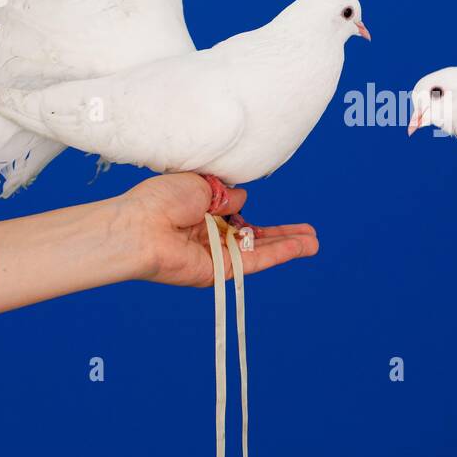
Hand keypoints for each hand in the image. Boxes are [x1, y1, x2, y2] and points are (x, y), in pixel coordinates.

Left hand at [115, 173, 319, 286]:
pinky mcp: (220, 272)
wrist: (141, 228)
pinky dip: (280, 253)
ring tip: (314, 243)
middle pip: (252, 237)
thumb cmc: (160, 201)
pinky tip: (302, 247)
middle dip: (281, 235)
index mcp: (198, 213)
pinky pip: (255, 261)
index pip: (232, 215)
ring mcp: (215, 256)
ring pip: (259, 251)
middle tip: (307, 233)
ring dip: (288, 246)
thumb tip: (242, 197)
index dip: (245, 211)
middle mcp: (208, 236)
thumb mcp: (200, 184)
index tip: (246, 204)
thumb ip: (225, 194)